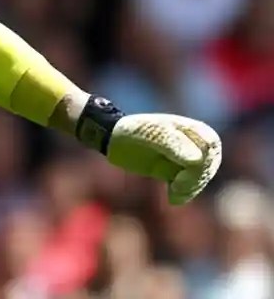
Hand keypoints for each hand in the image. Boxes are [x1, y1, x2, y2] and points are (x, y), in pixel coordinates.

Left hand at [105, 113, 221, 204]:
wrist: (114, 140)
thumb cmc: (133, 131)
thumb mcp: (151, 135)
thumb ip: (174, 145)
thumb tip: (196, 160)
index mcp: (194, 129)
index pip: (211, 147)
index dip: (204, 162)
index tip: (185, 172)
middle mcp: (195, 144)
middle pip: (208, 166)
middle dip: (196, 178)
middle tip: (177, 186)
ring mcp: (187, 159)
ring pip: (200, 178)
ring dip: (191, 188)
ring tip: (174, 194)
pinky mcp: (176, 171)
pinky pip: (188, 186)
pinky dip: (184, 193)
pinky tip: (173, 198)